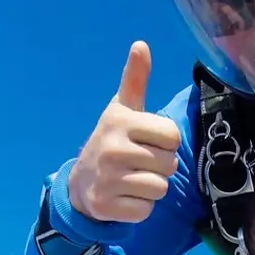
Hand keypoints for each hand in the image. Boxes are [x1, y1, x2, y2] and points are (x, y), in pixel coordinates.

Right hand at [68, 41, 181, 222]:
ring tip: (133, 179)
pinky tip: (125, 197)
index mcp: (121, 121)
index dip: (167, 142)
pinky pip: (146, 210)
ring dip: (152, 188)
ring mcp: (107, 178)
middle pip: (170, 164)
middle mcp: (111, 148)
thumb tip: (141, 44)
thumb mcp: (122, 110)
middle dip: (161, 166)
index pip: (173, 136)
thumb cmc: (113, 141)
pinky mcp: (106, 206)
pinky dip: (141, 208)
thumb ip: (135, 80)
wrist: (81, 182)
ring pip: (161, 188)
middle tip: (139, 163)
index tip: (148, 141)